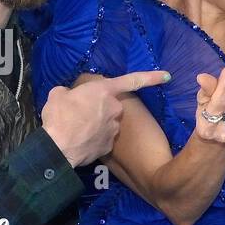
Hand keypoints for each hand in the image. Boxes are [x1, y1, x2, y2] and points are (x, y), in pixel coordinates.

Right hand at [42, 70, 171, 166]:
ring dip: (95, 123)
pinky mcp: (109, 144)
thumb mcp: (58, 95)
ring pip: (107, 122)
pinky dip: (93, 138)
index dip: (151, 77)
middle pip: (110, 105)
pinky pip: (103, 137)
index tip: (167, 76)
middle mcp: (115, 108)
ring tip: (76, 128)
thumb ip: (70, 92)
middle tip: (79, 112)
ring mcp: (114, 128)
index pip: (132, 80)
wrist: (59, 148)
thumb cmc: (58, 116)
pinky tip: (80, 140)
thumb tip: (72, 96)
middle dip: (98, 107)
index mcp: (104, 91)